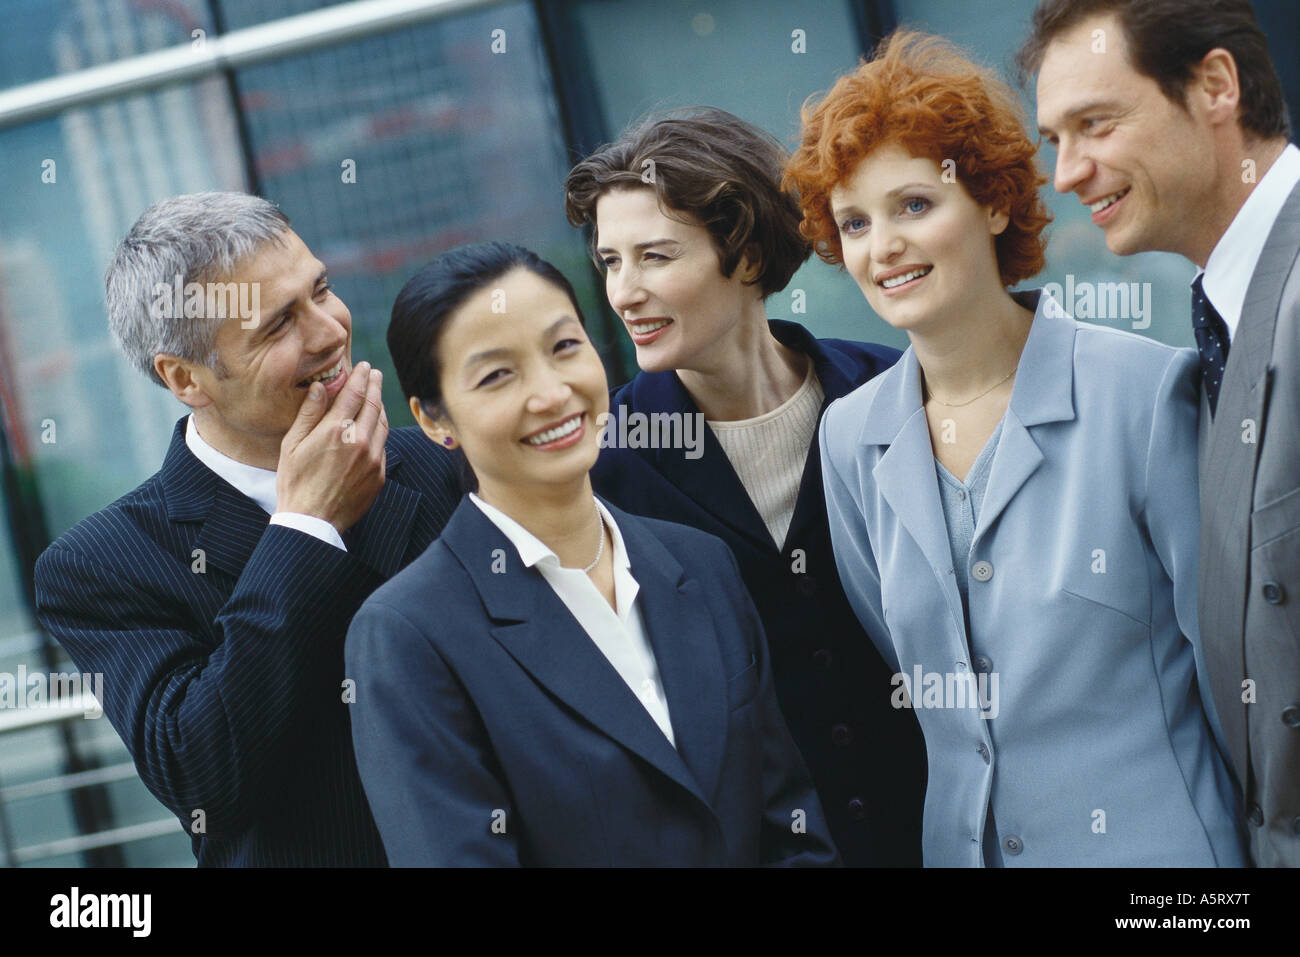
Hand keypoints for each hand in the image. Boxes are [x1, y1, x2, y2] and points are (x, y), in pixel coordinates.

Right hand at [275, 361, 388, 532]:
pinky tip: (373, 428)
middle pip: (374, 405)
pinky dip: (379, 433)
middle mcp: (360, 442)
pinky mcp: (380, 475)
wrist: (312, 521)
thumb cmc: (296, 482)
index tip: (364, 366)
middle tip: (374, 374)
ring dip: (380, 407)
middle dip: (374, 386)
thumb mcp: (293, 444)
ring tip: (375, 397)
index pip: (355, 394)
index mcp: (336, 431)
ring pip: (382, 425)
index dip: (360, 377)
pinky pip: (383, 447)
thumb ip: (309, 413)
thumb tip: (322, 387)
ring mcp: (374, 460)